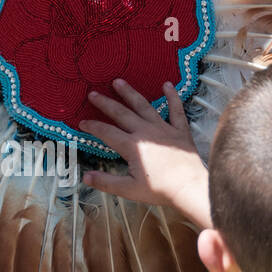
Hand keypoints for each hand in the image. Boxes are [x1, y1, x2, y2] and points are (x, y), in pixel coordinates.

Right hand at [79, 79, 211, 229]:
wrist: (190, 187)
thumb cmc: (160, 190)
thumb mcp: (129, 189)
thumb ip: (106, 182)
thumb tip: (86, 177)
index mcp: (132, 146)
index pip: (106, 132)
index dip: (92, 126)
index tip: (82, 122)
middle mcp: (145, 132)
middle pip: (121, 113)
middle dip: (105, 103)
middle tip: (93, 93)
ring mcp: (164, 128)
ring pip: (143, 106)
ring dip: (130, 93)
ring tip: (119, 81)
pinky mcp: (180, 130)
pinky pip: (176, 109)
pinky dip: (172, 96)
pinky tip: (166, 85)